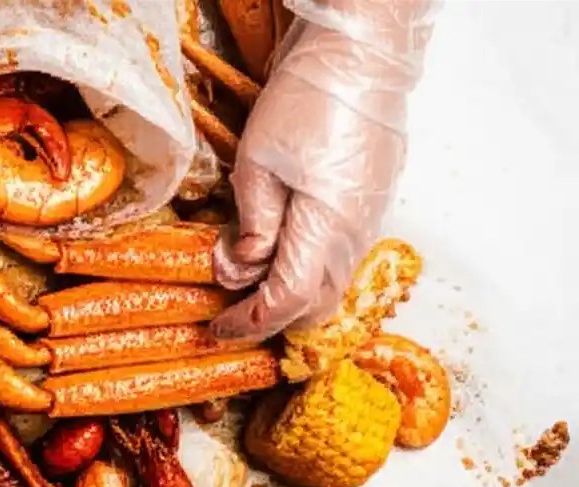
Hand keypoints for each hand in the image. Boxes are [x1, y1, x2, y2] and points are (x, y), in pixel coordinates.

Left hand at [211, 0, 440, 341]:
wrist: (361, 59)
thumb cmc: (307, 101)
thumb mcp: (257, 163)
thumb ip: (251, 224)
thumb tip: (239, 270)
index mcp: (326, 227)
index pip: (288, 301)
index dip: (249, 321)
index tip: (218, 326)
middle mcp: (355, 236)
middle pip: (315, 308)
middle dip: (269, 319)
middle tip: (227, 311)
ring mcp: (368, 224)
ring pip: (331, 287)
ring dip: (289, 297)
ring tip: (245, 280)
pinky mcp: (369, 210)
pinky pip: (340, 262)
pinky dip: (307, 272)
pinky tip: (275, 251)